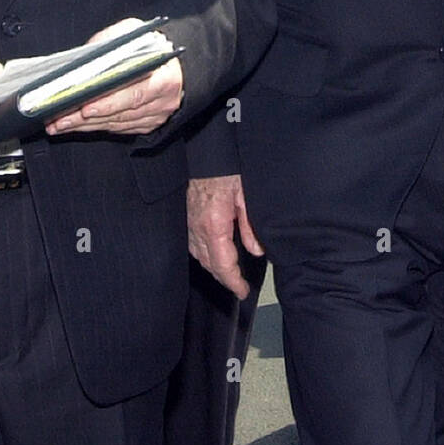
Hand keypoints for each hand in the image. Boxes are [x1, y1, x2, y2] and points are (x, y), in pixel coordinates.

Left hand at [45, 18, 182, 136]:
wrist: (176, 63)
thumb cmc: (153, 45)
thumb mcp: (137, 32)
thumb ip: (113, 40)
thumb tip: (87, 55)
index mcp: (165, 79)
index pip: (134, 95)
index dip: (109, 103)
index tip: (85, 107)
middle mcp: (162, 102)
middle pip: (120, 114)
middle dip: (86, 118)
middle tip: (60, 119)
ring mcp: (155, 116)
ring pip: (116, 125)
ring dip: (85, 126)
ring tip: (60, 124)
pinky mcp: (148, 124)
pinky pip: (119, 129)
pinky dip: (97, 126)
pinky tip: (78, 125)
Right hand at [187, 173, 263, 298]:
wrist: (204, 152)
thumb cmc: (225, 170)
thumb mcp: (245, 196)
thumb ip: (250, 226)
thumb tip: (257, 251)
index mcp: (214, 226)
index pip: (223, 265)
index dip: (233, 282)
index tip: (242, 292)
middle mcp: (198, 229)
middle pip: (210, 265)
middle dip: (225, 279)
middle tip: (238, 287)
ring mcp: (189, 224)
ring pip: (200, 257)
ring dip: (214, 269)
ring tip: (229, 275)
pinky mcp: (186, 218)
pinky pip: (193, 245)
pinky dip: (204, 256)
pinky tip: (213, 255)